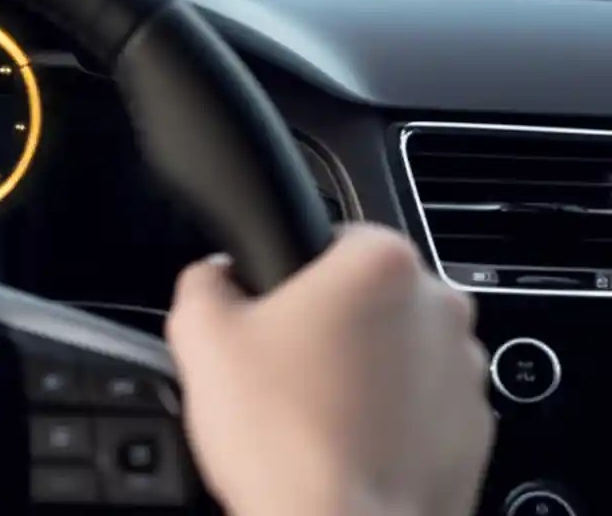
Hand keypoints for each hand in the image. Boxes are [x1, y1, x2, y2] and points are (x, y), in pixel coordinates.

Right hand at [167, 225, 492, 515]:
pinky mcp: (475, 431)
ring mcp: (465, 373)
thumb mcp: (201, 336)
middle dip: (331, 323)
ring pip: (399, 351)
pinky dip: (390, 418)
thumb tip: (215, 276)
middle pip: (371, 295)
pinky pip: (423, 406)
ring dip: (363, 370)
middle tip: (282, 368)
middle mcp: (439, 308)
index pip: (335, 234)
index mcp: (381, 262)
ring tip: (312, 414)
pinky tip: (343, 443)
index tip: (271, 314)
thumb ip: (204, 279)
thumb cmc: (282, 437)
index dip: (293, 275)